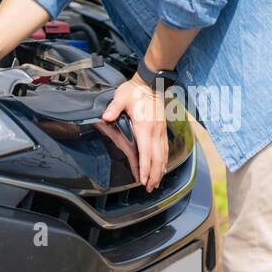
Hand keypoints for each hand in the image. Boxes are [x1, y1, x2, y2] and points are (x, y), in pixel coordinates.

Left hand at [101, 74, 169, 191]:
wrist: (151, 83)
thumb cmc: (135, 91)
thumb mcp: (121, 97)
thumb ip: (114, 108)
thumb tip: (106, 117)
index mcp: (145, 127)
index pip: (146, 152)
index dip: (145, 168)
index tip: (143, 180)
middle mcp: (155, 132)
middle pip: (157, 158)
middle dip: (154, 175)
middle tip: (150, 188)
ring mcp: (160, 131)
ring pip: (163, 155)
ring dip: (160, 170)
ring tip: (156, 183)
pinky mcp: (162, 129)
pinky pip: (165, 149)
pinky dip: (164, 161)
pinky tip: (163, 167)